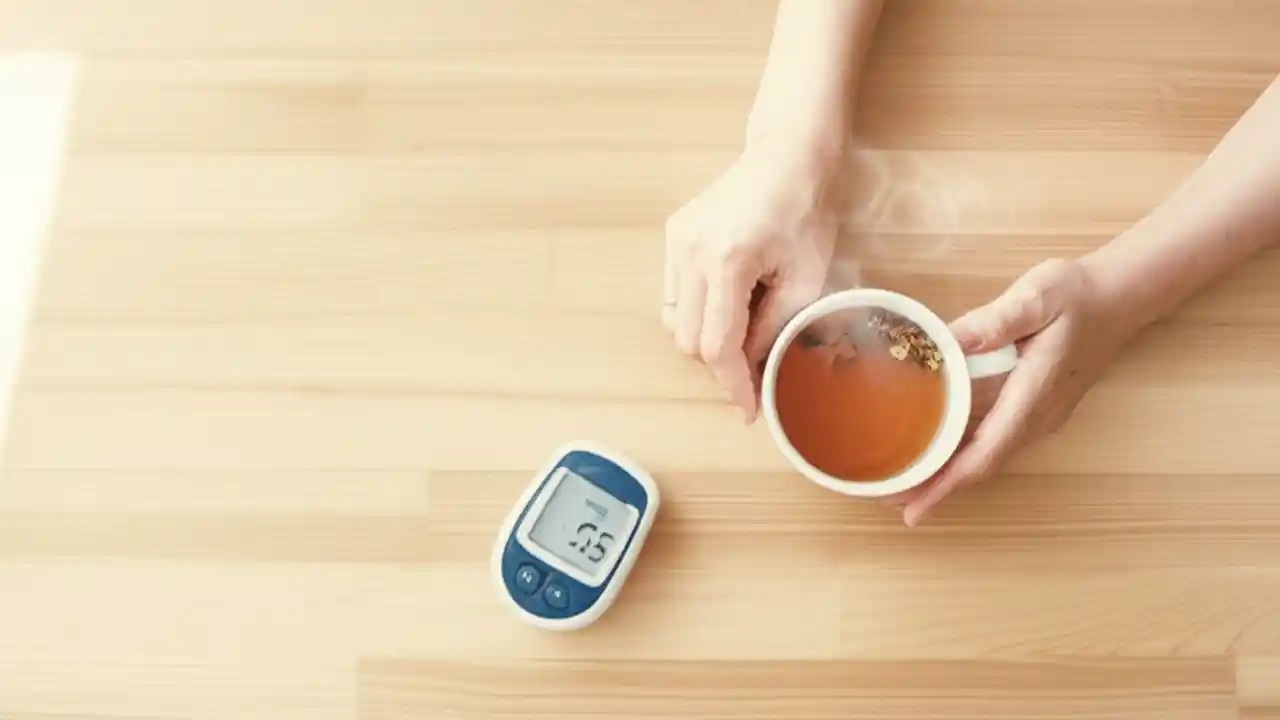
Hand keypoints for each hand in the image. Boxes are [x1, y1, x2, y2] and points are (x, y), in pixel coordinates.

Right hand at [663, 138, 849, 420]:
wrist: (788, 154)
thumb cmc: (807, 209)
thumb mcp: (807, 277)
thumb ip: (776, 329)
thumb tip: (753, 368)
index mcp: (728, 261)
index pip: (717, 345)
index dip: (733, 385)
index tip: (748, 409)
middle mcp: (691, 252)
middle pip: (688, 340)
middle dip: (719, 363)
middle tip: (754, 366)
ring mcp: (676, 242)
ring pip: (673, 320)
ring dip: (705, 337)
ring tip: (743, 327)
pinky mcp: (673, 235)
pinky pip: (674, 293)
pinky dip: (697, 311)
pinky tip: (730, 299)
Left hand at [898, 258, 1134, 526]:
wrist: (1123, 296)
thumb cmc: (1078, 294)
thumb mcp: (1036, 297)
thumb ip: (993, 322)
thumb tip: (948, 342)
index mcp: (1032, 395)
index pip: (985, 453)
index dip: (948, 484)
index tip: (915, 510)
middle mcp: (1036, 416)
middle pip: (981, 464)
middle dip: (937, 487)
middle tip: (890, 499)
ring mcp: (1037, 414)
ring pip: (986, 453)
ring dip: (946, 471)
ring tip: (902, 481)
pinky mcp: (1033, 405)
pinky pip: (992, 435)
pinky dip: (960, 448)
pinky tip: (932, 444)